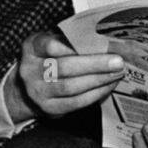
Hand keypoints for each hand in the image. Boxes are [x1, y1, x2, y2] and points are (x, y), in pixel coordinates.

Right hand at [9, 31, 125, 120]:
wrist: (32, 87)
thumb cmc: (51, 58)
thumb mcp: (54, 42)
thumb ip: (71, 39)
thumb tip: (105, 39)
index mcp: (32, 48)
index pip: (49, 45)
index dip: (72, 46)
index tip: (97, 45)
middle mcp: (30, 70)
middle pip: (64, 67)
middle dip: (95, 64)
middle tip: (118, 61)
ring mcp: (37, 91)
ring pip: (71, 87)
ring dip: (99, 80)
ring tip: (117, 73)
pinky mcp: (49, 108)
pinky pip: (76, 102)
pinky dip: (95, 94)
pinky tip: (108, 86)